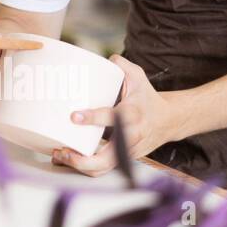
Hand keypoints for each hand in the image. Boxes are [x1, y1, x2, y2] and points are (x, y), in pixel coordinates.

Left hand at [50, 55, 177, 175]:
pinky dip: (84, 167)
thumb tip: (102, 58)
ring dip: (79, 166)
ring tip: (58, 155)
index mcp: (133, 114)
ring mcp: (128, 152)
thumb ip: (120, 64)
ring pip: (104, 168)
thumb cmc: (147, 97)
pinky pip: (103, 169)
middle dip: (83, 159)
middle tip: (62, 149)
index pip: (114, 118)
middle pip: (108, 158)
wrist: (169, 121)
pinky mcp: (124, 160)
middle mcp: (131, 137)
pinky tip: (65, 158)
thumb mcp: (137, 76)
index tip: (74, 116)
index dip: (94, 118)